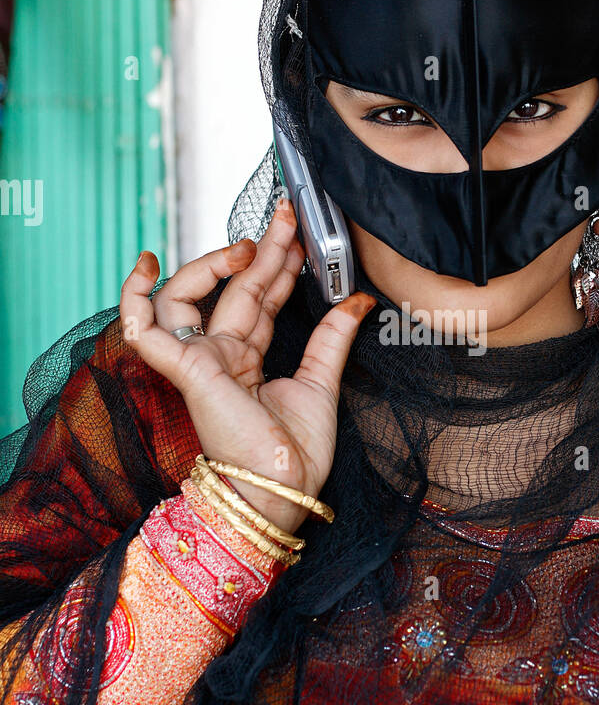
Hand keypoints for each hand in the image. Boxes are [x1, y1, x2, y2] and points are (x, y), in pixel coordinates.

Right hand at [119, 196, 374, 535]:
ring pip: (186, 296)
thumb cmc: (296, 455)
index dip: (278, 264)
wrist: (281, 489)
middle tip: (287, 215)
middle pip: (233, 289)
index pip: (258, 299)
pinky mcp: (185, 369)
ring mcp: (198, 361)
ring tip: (250, 244)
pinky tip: (146, 265)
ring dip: (213, 262)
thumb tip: (357, 298)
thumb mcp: (322, 382)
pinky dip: (134, 296)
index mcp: (246, 361)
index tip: (300, 235)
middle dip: (262, 248)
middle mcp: (219, 356)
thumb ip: (334, 336)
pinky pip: (143, 328)